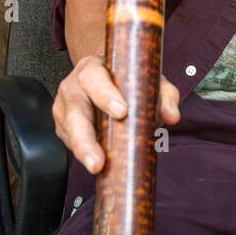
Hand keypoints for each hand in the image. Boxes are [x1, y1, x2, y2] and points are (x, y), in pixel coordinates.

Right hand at [52, 54, 181, 174]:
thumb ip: (164, 95)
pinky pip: (70, 142)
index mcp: (93, 68)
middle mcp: (73, 87)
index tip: (121, 112)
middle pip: (74, 113)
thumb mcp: (149, 80)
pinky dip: (82, 153)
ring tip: (97, 166)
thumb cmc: (127, 78)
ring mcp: (65, 108)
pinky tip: (95, 161)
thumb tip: (172, 115)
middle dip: (85, 139)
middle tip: (98, 160)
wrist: (108, 76)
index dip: (105, 95)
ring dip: (83, 151)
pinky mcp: (64, 127)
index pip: (93, 78)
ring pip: (69, 131)